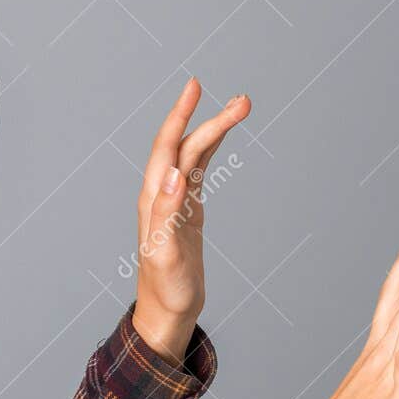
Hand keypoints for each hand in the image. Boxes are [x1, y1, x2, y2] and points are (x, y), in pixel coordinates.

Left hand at [132, 77, 251, 363]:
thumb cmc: (166, 290)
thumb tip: (175, 175)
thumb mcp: (166, 255)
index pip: (167, 149)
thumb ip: (167, 215)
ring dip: (215, 130)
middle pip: (185, 146)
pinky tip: (222, 135)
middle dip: (210, 119)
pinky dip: (212, 149)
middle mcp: (161, 194)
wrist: (167, 311)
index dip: (179, 116)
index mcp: (154, 201)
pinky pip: (200, 170)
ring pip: (195, 154)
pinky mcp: (187, 210)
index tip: (196, 87)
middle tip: (244, 100)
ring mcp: (175, 200)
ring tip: (242, 106)